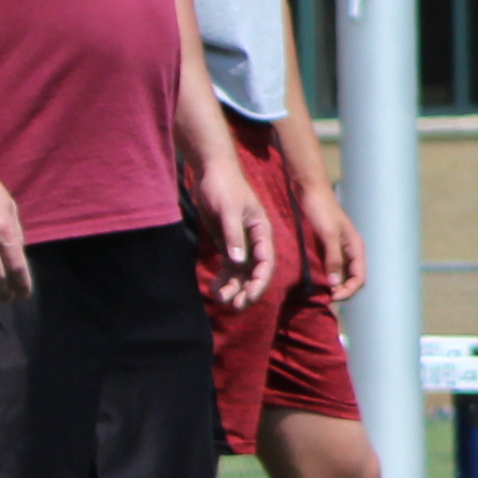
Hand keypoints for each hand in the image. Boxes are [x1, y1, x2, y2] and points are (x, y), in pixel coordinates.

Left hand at [186, 144, 273, 309]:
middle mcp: (254, 240)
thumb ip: (233, 236)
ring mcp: (240, 242)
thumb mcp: (229, 210)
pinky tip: (214, 288)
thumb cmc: (224, 187)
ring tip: (221, 299)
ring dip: (233, 286)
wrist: (211, 172)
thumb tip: (238, 261)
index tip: (250, 296)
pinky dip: (223, 278)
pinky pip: (228, 266)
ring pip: (241, 272)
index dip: (260, 281)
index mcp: (262, 231)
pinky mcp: (226, 242)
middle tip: (236, 305)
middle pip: (255, 271)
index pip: (265, 261)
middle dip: (247, 289)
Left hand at [295, 175, 366, 304]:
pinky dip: (321, 274)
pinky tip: (310, 278)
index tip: (332, 297)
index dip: (348, 290)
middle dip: (341, 290)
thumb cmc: (321, 209)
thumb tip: (334, 284)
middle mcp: (348, 249)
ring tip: (317, 291)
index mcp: (355, 247)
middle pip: (350, 277)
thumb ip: (333, 259)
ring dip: (331, 283)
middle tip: (324, 298)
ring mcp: (336, 247)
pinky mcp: (323, 244)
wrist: (308, 188)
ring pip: (338, 272)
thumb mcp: (328, 235)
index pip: (360, 277)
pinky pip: (326, 264)